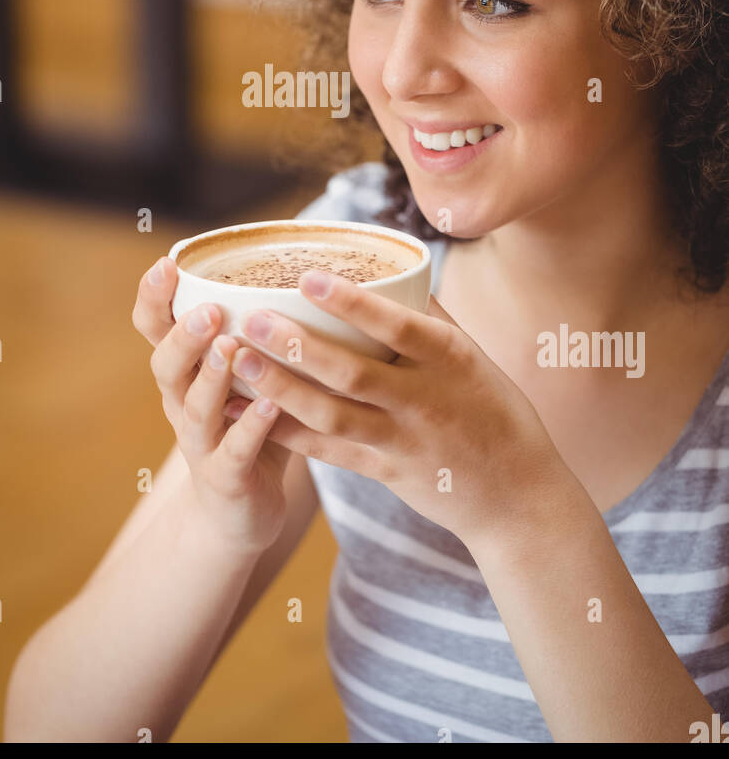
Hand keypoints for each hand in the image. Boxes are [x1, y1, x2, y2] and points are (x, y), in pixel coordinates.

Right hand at [131, 257, 292, 555]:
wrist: (237, 514)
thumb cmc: (250, 426)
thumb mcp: (245, 374)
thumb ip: (258, 330)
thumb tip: (305, 266)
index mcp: (183, 371)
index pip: (154, 328)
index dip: (153, 298)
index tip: (167, 263)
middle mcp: (181, 403)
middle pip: (166, 365)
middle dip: (183, 335)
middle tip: (207, 309)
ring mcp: (200, 443)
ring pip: (195, 407)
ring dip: (213, 376)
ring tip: (231, 348)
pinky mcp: (225, 478)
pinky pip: (234, 451)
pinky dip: (251, 428)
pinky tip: (272, 407)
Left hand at [223, 270, 561, 554]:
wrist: (517, 493)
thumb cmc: (492, 407)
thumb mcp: (472, 354)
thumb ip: (427, 315)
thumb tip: (388, 266)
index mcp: (450, 357)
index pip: (398, 325)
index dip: (352, 303)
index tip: (307, 277)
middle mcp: (425, 398)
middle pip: (353, 372)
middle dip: (298, 347)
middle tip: (251, 320)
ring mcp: (404, 439)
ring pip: (333, 416)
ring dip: (282, 391)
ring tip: (240, 364)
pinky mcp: (386, 471)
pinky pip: (329, 452)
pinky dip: (287, 433)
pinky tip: (249, 414)